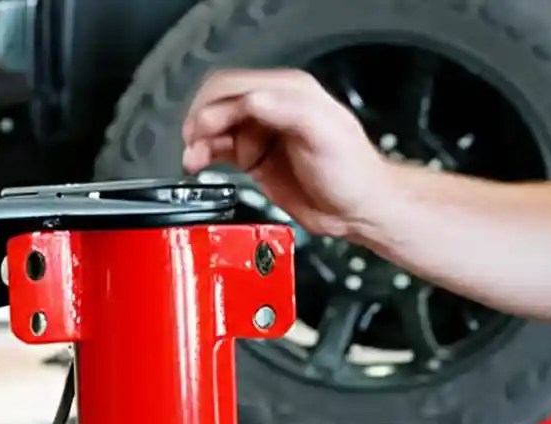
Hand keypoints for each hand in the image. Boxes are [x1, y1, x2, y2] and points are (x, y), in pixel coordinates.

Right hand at [182, 69, 394, 238]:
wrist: (358, 210)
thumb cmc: (351, 172)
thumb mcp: (323, 133)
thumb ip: (285, 111)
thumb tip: (249, 101)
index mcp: (289, 93)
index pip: (236, 86)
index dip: (214, 106)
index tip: (204, 129)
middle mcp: (272, 109)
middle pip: (219, 102)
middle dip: (201, 120)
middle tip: (194, 142)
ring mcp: (262, 134)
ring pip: (216, 126)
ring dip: (198, 139)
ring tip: (192, 157)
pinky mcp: (256, 158)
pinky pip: (221, 148)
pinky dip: (204, 154)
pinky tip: (198, 163)